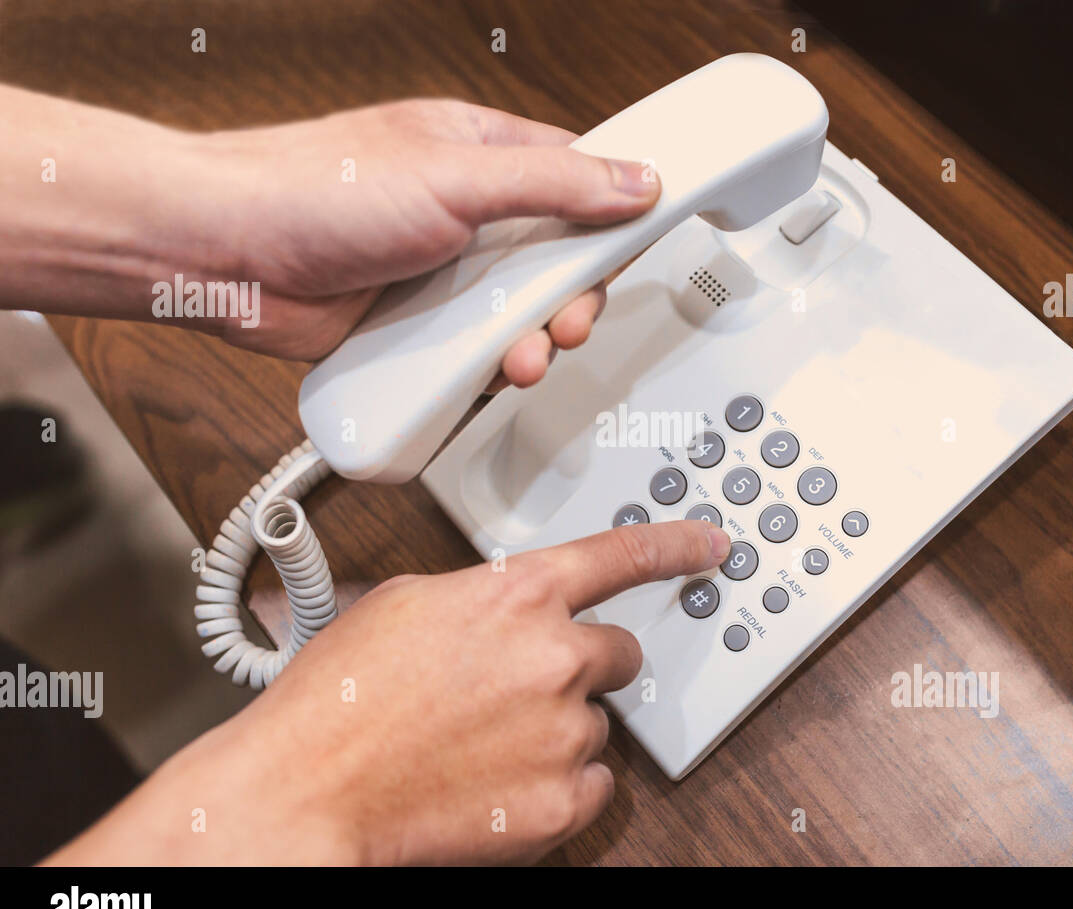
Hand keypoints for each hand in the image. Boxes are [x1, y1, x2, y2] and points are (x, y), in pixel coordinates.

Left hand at [0, 89, 660, 386]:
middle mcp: (465, 215)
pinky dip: (486, 372)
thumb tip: (634, 180)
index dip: (614, 216)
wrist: (221, 258)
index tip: (639, 245)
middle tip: (565, 320)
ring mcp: (440, 276)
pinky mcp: (414, 328)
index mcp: (480, 155)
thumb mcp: (454, 177)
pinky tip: (485, 376)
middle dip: (570, 300)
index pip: (577, 180)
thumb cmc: (311, 191)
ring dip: (531, 343)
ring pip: (517, 317)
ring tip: (520, 358)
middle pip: (555, 263)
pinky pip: (472, 355)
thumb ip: (552, 184)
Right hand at [46, 520, 730, 865]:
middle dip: (581, 666)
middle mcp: (553, 657)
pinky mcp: (562, 800)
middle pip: (617, 653)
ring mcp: (563, 731)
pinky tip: (497, 781)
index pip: (620, 557)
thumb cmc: (337, 701)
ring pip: (594, 723)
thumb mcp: (403, 605)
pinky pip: (591, 784)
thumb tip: (500, 607)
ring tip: (481, 742)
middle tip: (522, 688)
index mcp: (515, 596)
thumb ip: (476, 596)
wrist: (309, 790)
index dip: (674, 547)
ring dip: (556, 730)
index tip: (710, 545)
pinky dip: (555, 784)